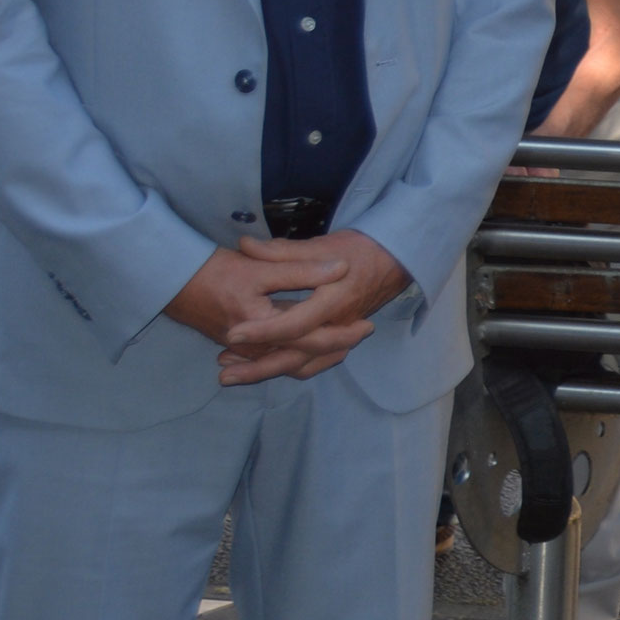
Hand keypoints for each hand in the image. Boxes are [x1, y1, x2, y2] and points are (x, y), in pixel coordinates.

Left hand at [171, 231, 414, 384]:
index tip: (232, 334)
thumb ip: (282, 250)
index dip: (263, 332)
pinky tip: (263, 365)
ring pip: (304, 365)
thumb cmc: (360, 249)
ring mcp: (339, 335)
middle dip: (258, 368)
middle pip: (296, 357)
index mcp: (333, 301)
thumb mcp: (321, 244)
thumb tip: (245, 245)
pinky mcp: (337, 337)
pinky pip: (314, 363)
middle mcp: (337, 325)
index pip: (294, 325)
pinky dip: (287, 367)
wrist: (397, 259)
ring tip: (232, 375)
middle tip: (223, 375)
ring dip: (268, 372)